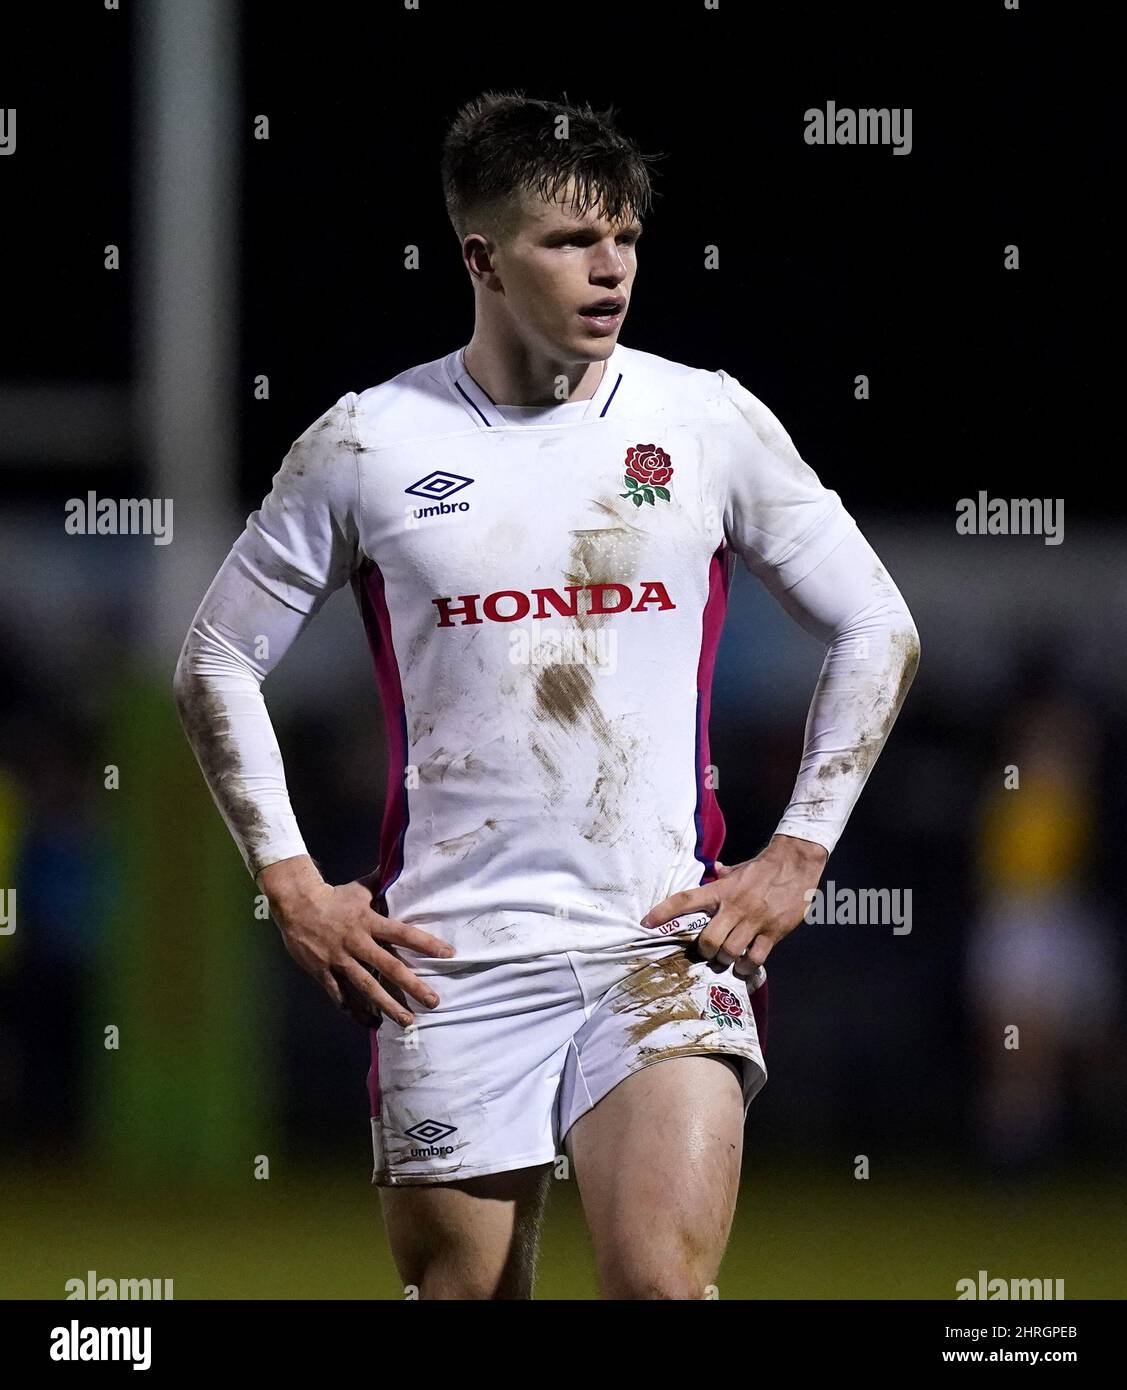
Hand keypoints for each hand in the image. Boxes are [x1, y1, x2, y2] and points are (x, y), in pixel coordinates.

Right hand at [258, 856, 454, 1027]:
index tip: (448, 954)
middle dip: (412, 986)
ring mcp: (339, 960)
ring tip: (406, 1021)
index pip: (403, 934)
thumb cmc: (332, 897)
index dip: (426, 943)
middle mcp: (357, 943)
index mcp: (369, 921)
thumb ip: (381, 883)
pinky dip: (355, 1010)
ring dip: (387, 1006)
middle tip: (433, 1002)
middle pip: (389, 967)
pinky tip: (369, 1022)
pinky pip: (340, 995)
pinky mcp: (322, 972)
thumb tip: (397, 864)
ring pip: (366, 987)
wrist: (295, 905)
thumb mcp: (359, 888)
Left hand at [640, 834, 827, 977]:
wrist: (796, 862)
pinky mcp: (773, 932)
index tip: (647, 922)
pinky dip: (746, 967)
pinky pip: (755, 958)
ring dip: (724, 962)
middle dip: (704, 952)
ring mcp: (754, 920)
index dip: (664, 912)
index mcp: (722, 890)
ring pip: (730, 952)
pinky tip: (744, 966)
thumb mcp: (739, 868)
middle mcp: (734, 906)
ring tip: (725, 962)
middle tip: (707, 953)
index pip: (686, 899)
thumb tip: (713, 868)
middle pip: (708, 940)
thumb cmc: (763, 867)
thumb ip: (724, 873)